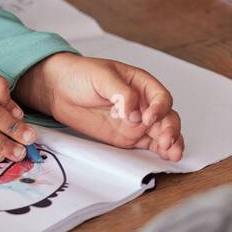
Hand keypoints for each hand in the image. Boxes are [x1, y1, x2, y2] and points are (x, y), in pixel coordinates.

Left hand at [17, 53, 183, 160]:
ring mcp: (136, 122)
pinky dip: (158, 151)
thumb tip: (135, 114)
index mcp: (141, 84)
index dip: (159, 108)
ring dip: (171, 143)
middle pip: (166, 117)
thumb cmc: (80, 74)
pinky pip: (148, 145)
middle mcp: (143, 104)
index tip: (148, 118)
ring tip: (173, 154)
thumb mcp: (101, 76)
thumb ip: (121, 94)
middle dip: (170, 130)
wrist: (58, 90)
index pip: (160, 97)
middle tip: (166, 142)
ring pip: (162, 133)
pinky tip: (165, 157)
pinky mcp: (127, 137)